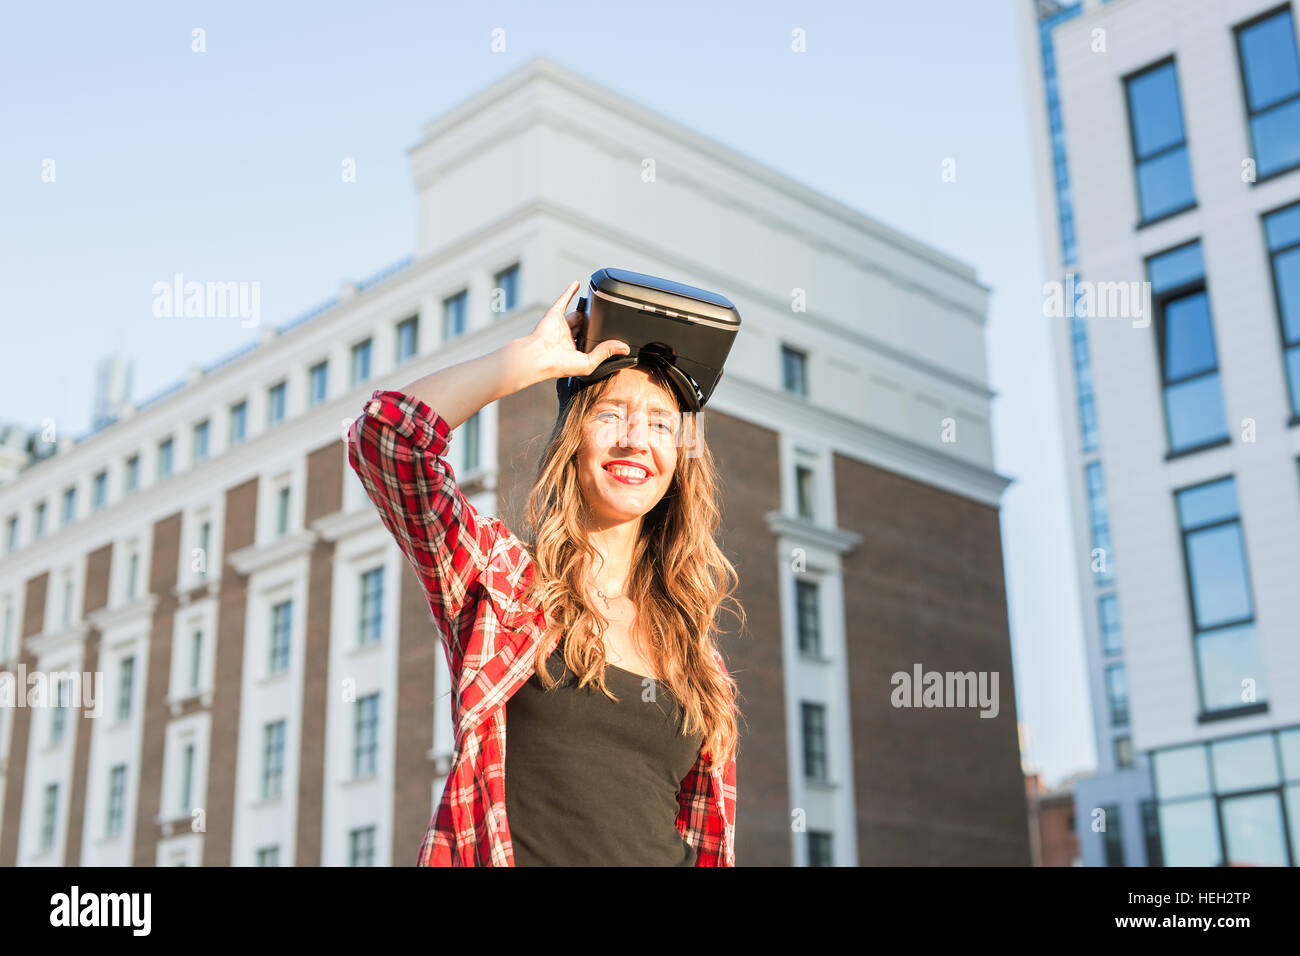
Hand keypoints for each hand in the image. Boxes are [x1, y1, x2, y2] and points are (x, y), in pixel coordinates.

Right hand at [515, 280, 629, 381]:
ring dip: (585, 309)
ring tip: (597, 302)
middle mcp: (567, 338)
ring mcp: (561, 325)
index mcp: (574, 351)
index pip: (589, 342)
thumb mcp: (588, 363)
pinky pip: (563, 300)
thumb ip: (605, 353)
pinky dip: (570, 291)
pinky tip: (578, 284)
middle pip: (584, 326)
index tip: (611, 336)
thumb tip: (623, 348)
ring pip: (576, 314)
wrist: (539, 356)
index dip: (598, 339)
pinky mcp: (554, 315)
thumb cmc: (558, 365)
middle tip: (605, 319)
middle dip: (593, 323)